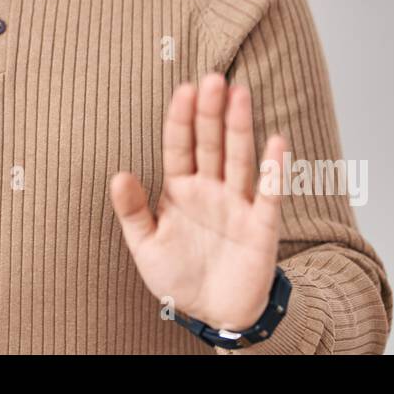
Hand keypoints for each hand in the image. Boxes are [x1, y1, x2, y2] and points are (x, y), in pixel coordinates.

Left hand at [110, 72, 287, 331]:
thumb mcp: (145, 245)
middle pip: (210, 143)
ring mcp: (237, 205)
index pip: (179, 146)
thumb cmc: (178, 275)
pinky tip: (276, 141)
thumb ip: (132, 211)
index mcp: (181, 189)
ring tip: (239, 94)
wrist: (213, 314)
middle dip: (210, 112)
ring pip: (238, 158)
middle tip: (212, 78)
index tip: (183, 89)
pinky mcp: (261, 227)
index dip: (181, 119)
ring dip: (239, 127)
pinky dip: (274, 170)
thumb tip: (118, 174)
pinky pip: (269, 194)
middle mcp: (211, 189)